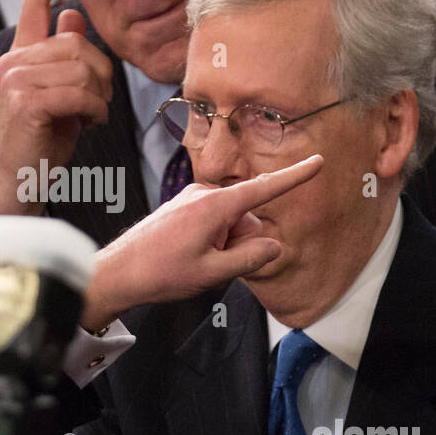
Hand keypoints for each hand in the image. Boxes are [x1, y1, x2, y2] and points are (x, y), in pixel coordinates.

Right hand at [0, 0, 114, 215]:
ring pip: (82, 69)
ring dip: (99, 97)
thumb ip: (65, 56)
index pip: (32, 7)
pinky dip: (94, 110)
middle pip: (77, 44)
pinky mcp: (25, 100)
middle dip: (100, 74)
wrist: (23, 179)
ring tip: (91, 115)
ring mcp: (16, 79)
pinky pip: (79, 92)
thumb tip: (72, 16)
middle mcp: (13, 61)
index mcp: (21, 56)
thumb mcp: (62, 92)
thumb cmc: (44, 138)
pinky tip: (87, 123)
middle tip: (98, 103)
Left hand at [80, 153, 323, 330]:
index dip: (295, 177)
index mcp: (214, 206)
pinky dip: (211, 241)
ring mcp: (191, 199)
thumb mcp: (211, 273)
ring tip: (193, 261)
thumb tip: (274, 246)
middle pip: (246, 218)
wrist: (116, 272)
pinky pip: (212, 222)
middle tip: (210, 265)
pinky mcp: (182, 206)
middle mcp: (203, 194)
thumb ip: (249, 260)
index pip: (264, 189)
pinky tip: (187, 256)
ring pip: (229, 223)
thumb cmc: (159, 273)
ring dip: (223, 245)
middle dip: (240, 243)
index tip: (318, 161)